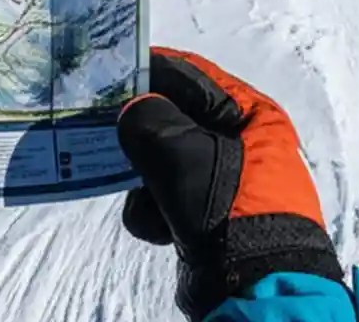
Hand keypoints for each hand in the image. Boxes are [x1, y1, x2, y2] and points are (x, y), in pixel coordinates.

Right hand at [117, 47, 343, 320]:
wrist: (253, 286)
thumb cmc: (227, 208)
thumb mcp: (183, 155)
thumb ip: (150, 121)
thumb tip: (134, 110)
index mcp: (250, 115)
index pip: (193, 76)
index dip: (152, 71)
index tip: (111, 73)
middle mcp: (239, 142)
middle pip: (174, 120)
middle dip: (142, 136)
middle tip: (105, 134)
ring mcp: (223, 180)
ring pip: (165, 161)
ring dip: (147, 183)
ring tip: (148, 200)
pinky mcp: (207, 214)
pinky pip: (168, 197)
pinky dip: (156, 212)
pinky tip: (161, 230)